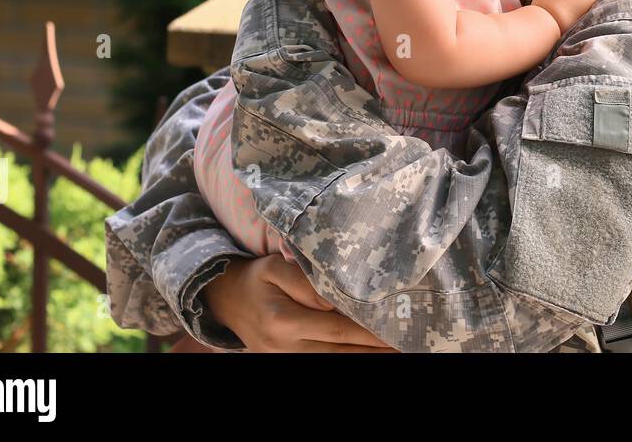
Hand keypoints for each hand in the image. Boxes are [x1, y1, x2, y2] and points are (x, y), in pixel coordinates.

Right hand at [203, 254, 397, 352]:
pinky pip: (321, 363)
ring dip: (364, 356)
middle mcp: (285, 347)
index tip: (396, 326)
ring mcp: (284, 359)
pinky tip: (367, 352)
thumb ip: (306, 281)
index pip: (337, 327)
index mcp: (283, 320)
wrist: (225, 299)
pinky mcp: (286, 362)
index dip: (369, 330)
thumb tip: (336, 297)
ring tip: (395, 350)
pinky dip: (346, 357)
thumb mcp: (276, 267)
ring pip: (333, 361)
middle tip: (406, 342)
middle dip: (374, 347)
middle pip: (340, 350)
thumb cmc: (257, 278)